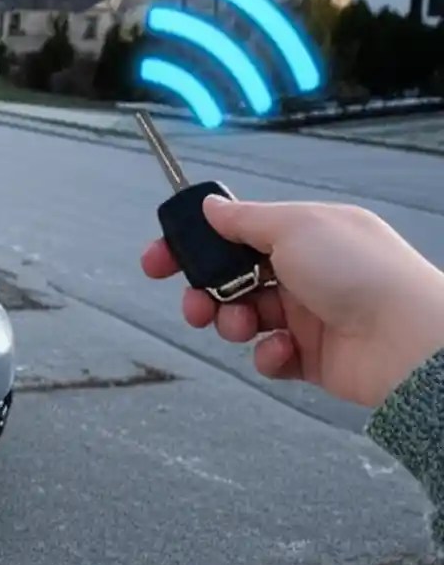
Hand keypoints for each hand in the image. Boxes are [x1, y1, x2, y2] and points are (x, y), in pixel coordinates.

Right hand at [141, 196, 443, 407]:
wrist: (407, 341)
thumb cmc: (359, 272)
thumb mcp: (294, 226)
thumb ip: (243, 218)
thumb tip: (209, 207)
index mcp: (305, 233)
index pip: (235, 233)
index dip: (193, 246)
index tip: (157, 261)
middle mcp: (307, 272)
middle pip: (231, 279)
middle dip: (204, 292)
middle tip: (194, 305)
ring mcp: (310, 315)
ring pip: (244, 318)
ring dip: (232, 323)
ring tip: (243, 326)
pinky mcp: (313, 357)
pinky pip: (269, 356)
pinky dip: (267, 355)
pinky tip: (284, 350)